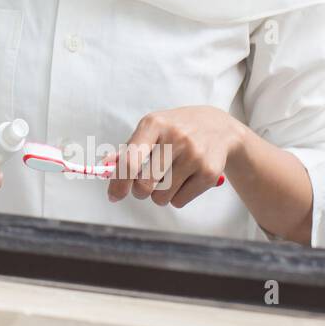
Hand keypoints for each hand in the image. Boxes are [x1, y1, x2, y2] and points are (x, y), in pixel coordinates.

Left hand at [102, 106, 241, 208]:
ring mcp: (194, 155)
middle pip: (145, 183)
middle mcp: (175, 137)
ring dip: (158, 195)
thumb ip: (128, 149)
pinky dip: (176, 198)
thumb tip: (105, 169)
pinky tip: (184, 180)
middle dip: (139, 191)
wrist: (219, 127)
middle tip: (143, 187)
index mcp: (154, 124)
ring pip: (162, 196)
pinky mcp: (209, 173)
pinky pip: (179, 201)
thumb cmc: (175, 130)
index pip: (131, 160)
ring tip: (167, 179)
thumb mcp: (152, 129)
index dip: (119, 182)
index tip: (114, 196)